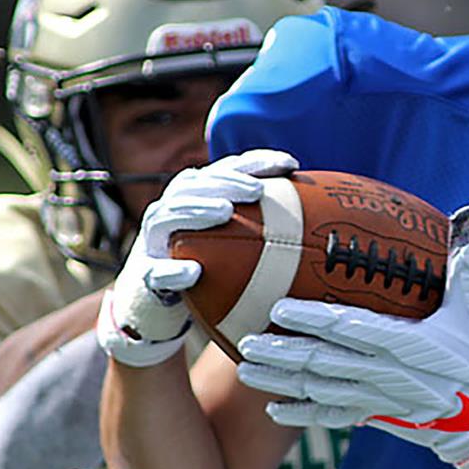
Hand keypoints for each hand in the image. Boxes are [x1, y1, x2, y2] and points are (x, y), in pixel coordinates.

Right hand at [98, 149, 298, 366]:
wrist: (157, 305)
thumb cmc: (206, 266)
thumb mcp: (236, 243)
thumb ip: (265, 227)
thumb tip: (323, 220)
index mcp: (197, 196)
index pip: (228, 169)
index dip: (257, 162)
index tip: (291, 164)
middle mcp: (172, 210)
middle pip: (196, 184)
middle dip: (227, 181)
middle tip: (257, 190)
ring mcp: (155, 241)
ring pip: (169, 216)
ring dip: (197, 211)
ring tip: (224, 212)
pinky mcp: (145, 274)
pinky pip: (157, 272)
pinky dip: (174, 271)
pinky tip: (194, 272)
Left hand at [237, 206, 468, 468]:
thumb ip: (466, 265)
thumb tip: (467, 218)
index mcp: (407, 344)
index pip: (351, 329)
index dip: (313, 319)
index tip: (279, 308)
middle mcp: (387, 374)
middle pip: (323, 362)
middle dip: (282, 353)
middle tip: (245, 341)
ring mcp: (378, 400)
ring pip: (319, 390)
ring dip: (281, 381)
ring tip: (245, 369)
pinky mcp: (377, 417)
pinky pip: (332, 417)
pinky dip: (302, 414)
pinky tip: (272, 409)